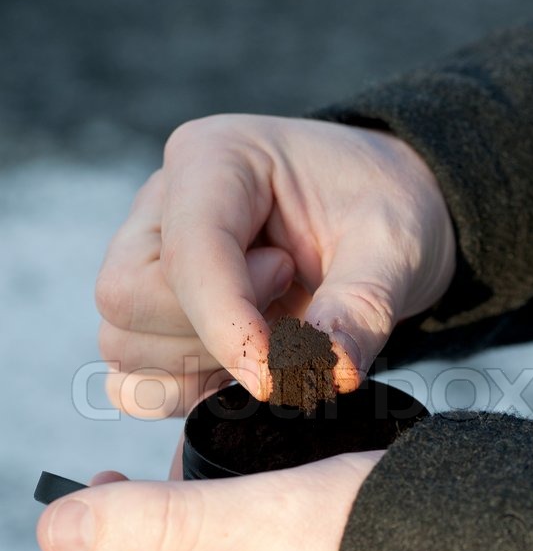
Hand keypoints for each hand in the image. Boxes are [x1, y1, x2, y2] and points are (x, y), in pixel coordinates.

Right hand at [97, 114, 454, 415]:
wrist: (377, 216)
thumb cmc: (381, 209)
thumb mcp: (392, 247)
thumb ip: (360, 309)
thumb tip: (330, 374)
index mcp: (214, 158)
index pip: (190, 253)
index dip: (230, 327)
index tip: (283, 377)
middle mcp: (163, 204)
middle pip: (128, 298)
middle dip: (212, 334)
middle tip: (287, 304)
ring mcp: (148, 258)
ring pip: (121, 342)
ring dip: (198, 365)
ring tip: (270, 324)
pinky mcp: (153, 311)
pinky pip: (129, 377)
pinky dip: (178, 392)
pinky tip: (236, 371)